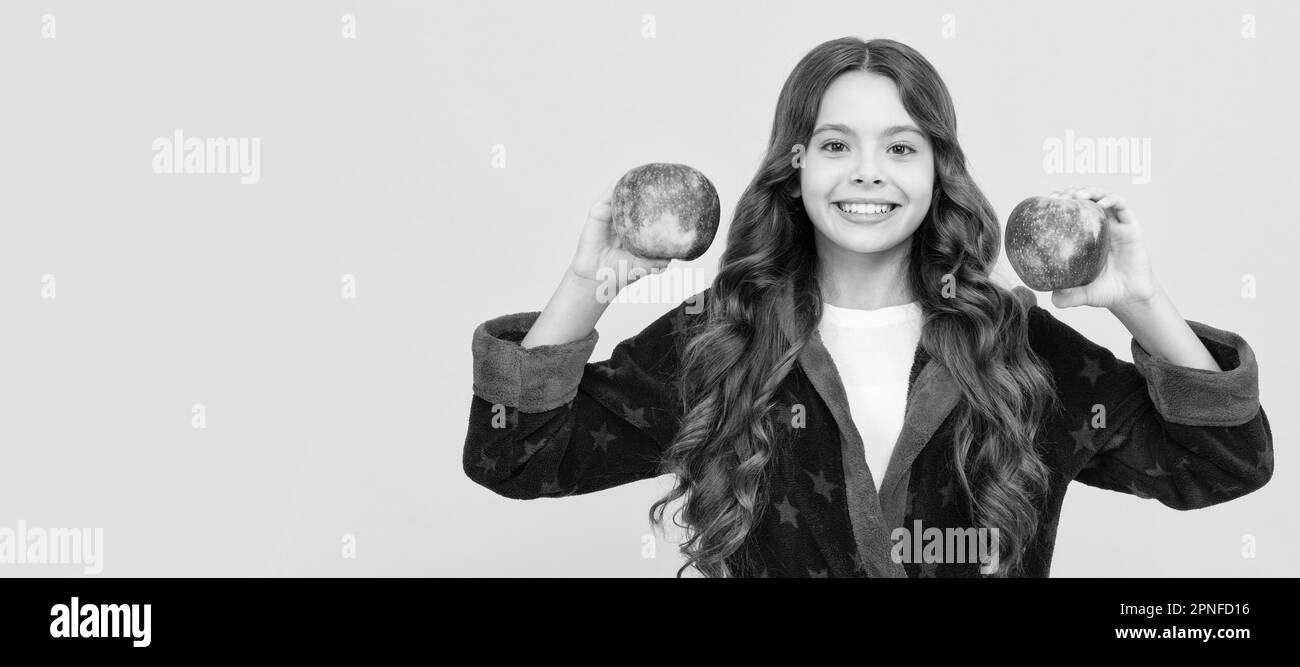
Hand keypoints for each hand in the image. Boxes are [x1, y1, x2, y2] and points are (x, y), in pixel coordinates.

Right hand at [568, 180, 671, 296]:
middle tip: (661, 175)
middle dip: (646, 186)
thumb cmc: (619, 273)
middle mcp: (624, 219)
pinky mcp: (597, 213)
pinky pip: (607, 196)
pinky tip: (624, 177)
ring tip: (644, 169)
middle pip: (636, 198)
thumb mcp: (643, 266)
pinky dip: (615, 186)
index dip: (659, 201)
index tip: (673, 190)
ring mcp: (610, 215)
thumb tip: (674, 256)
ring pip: (621, 193)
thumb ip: (657, 261)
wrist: (596, 280)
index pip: (649, 210)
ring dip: (631, 180)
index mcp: (636, 229)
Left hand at [1047, 186, 1159, 310]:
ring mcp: (1116, 225)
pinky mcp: (1131, 227)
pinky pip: (1123, 206)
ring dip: (1090, 190)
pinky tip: (1101, 203)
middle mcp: (1099, 227)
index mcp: (1084, 236)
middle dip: (1071, 191)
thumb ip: (1064, 296)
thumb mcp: (1078, 293)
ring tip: (1078, 195)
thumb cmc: (1103, 292)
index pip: (1070, 212)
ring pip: (1103, 196)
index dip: (1059, 203)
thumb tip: (1050, 299)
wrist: (1129, 298)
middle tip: (1059, 196)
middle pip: (1085, 199)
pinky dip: (1111, 199)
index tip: (1046, 201)